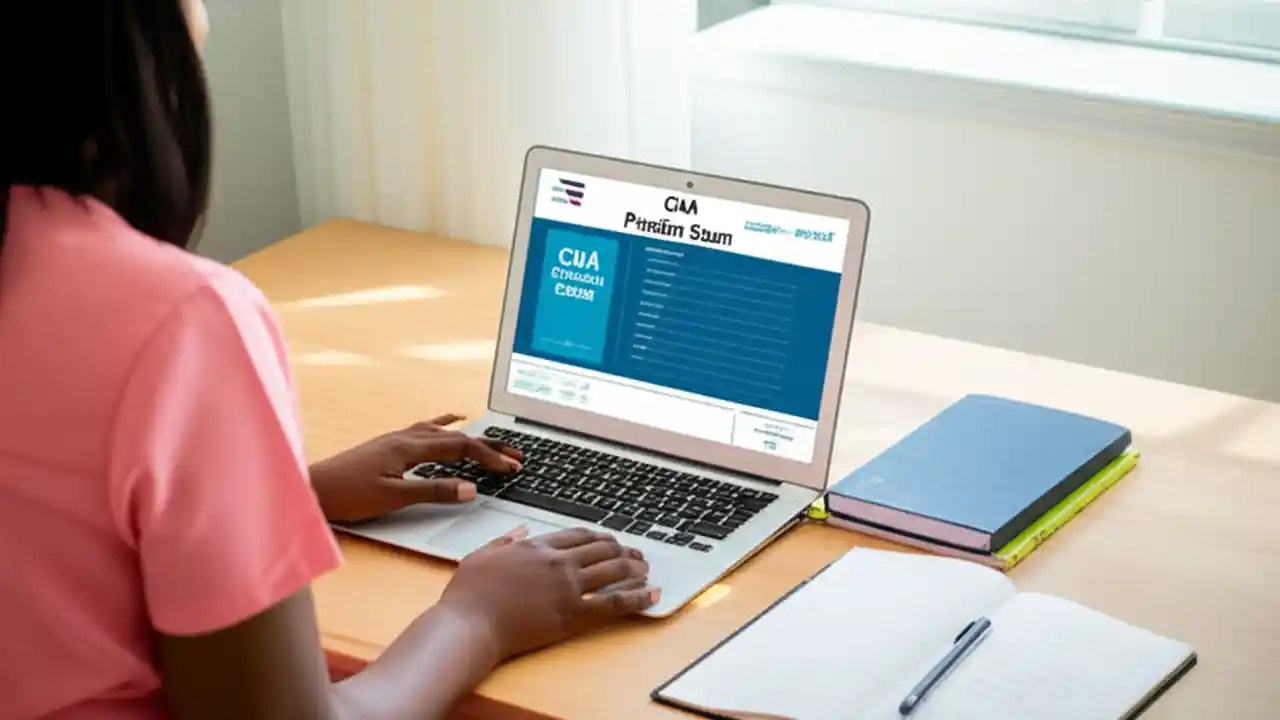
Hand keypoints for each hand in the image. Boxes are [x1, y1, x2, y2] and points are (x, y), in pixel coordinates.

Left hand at [310, 414, 521, 522]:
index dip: (489, 457)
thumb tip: (471, 488)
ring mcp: (396, 438)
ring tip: (493, 439)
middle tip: (517, 456)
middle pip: (457, 436)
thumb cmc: (347, 495)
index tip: (511, 468)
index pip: (461, 447)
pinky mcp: (388, 444)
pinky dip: (443, 424)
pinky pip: (425, 428)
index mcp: (409, 447)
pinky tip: (450, 419)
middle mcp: (405, 437)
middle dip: (489, 445)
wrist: (311, 488)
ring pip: (443, 430)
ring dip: (471, 435)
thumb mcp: (394, 497)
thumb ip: (434, 491)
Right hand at [440, 527, 659, 660]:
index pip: (579, 535)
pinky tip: (653, 594)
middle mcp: (558, 562)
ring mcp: (568, 587)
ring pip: (614, 570)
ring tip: (646, 569)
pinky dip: (638, 597)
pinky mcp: (574, 614)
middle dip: (623, 549)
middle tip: (635, 555)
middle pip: (602, 548)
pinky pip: (615, 603)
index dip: (599, 537)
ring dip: (635, 567)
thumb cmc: (468, 595)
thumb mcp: (482, 555)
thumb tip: (521, 531)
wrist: (469, 625)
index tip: (608, 541)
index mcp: (537, 547)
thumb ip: (505, 540)